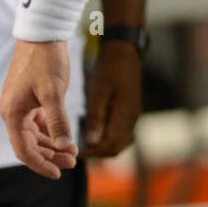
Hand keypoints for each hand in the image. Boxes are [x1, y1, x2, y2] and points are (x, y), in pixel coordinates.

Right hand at [0, 39, 77, 177]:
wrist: (42, 34)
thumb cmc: (46, 61)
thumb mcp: (53, 92)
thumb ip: (58, 120)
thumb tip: (65, 145)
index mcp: (13, 114)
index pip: (24, 150)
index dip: (40, 165)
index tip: (58, 174)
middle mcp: (12, 111)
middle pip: (29, 144)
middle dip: (51, 155)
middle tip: (73, 161)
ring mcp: (19, 104)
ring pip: (34, 134)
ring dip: (51, 144)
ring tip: (72, 151)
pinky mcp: (27, 97)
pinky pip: (36, 122)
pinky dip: (50, 131)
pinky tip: (64, 135)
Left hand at [83, 40, 141, 157]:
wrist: (123, 53)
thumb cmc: (109, 71)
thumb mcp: (98, 93)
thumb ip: (95, 119)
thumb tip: (90, 142)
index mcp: (125, 116)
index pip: (110, 145)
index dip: (93, 152)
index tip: (75, 151)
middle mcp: (131, 119)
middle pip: (116, 148)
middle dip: (97, 153)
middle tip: (77, 151)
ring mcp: (132, 116)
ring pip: (119, 142)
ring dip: (102, 147)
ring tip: (83, 143)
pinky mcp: (129, 111)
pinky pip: (120, 132)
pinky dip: (107, 138)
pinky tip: (94, 131)